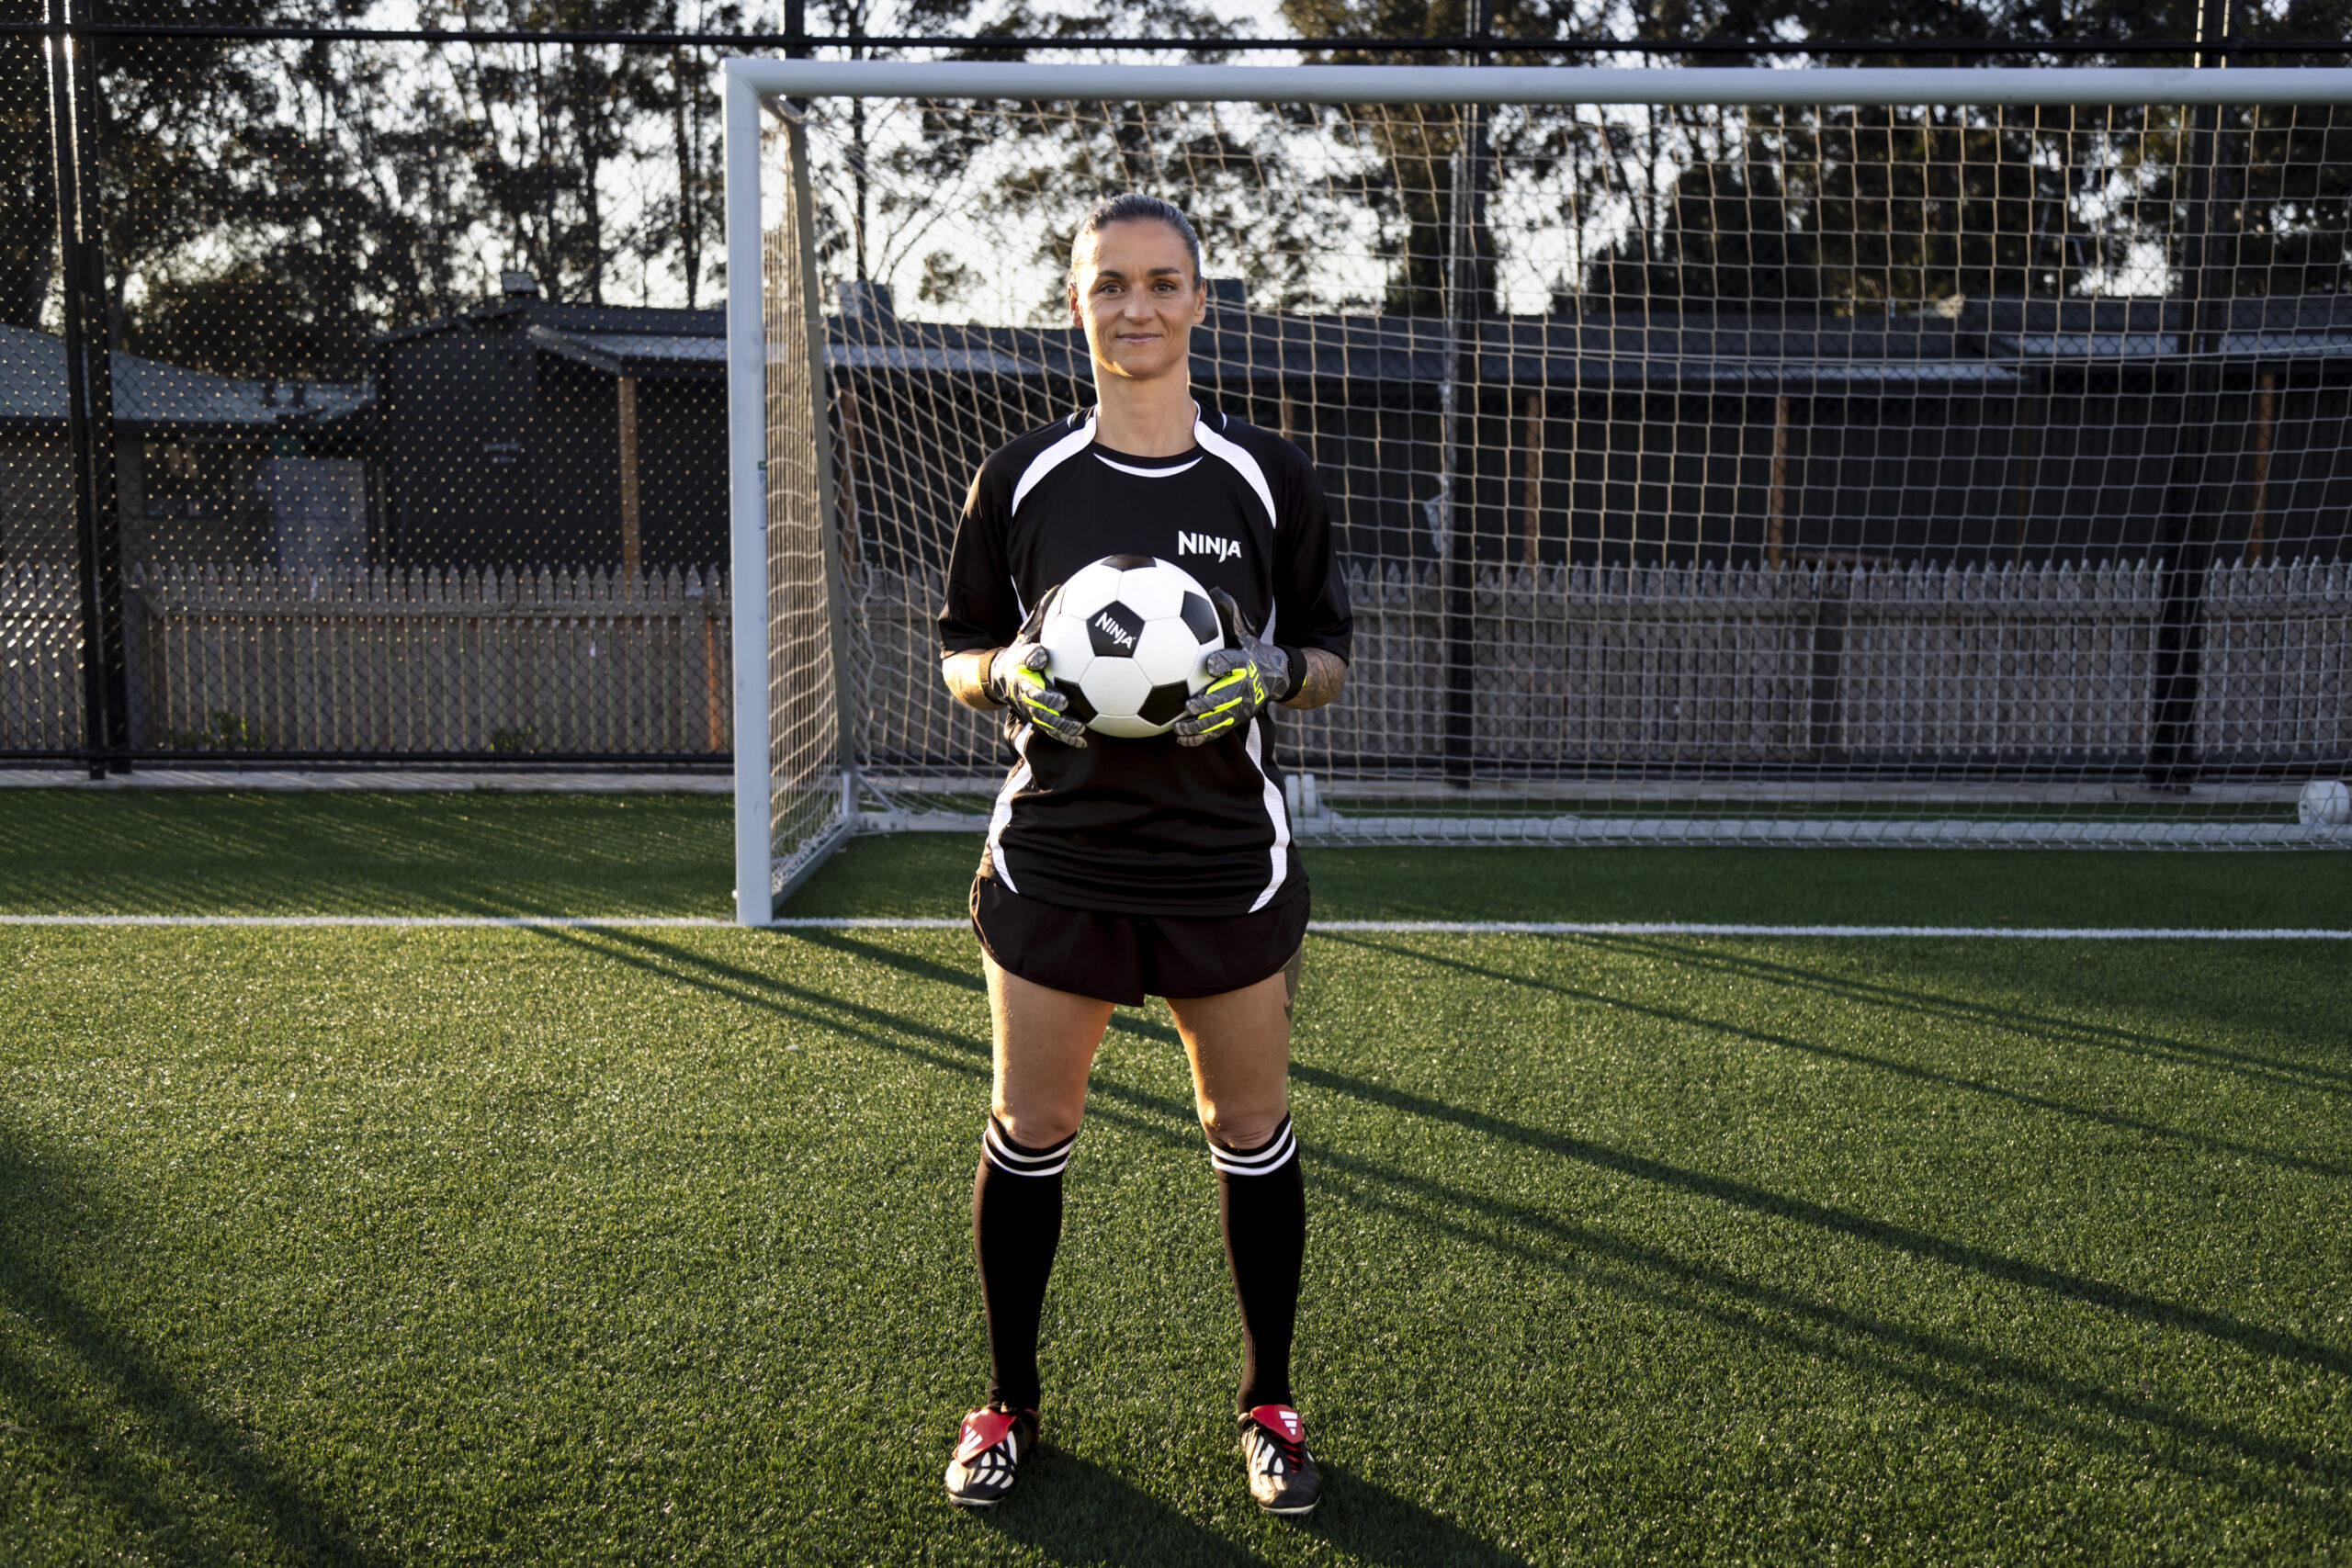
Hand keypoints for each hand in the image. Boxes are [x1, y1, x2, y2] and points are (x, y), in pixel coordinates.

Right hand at [987, 594, 1087, 747]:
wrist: (999, 677)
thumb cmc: (1022, 651)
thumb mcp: (1028, 632)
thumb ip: (1043, 615)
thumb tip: (1062, 587)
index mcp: (1021, 662)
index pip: (1025, 658)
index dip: (1032, 656)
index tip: (1040, 655)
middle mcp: (1023, 686)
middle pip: (1032, 694)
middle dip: (1046, 698)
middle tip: (1063, 701)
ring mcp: (1029, 705)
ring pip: (1043, 718)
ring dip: (1060, 724)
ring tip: (1079, 727)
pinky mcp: (1036, 718)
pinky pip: (1051, 731)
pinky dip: (1066, 737)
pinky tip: (1084, 741)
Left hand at [1173, 588, 1292, 746]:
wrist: (1278, 676)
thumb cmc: (1252, 650)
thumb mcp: (1245, 631)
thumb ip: (1230, 614)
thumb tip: (1213, 588)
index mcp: (1244, 663)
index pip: (1234, 662)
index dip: (1223, 663)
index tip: (1210, 664)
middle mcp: (1243, 686)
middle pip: (1226, 696)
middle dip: (1208, 701)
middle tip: (1189, 704)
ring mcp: (1240, 706)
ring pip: (1219, 718)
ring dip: (1199, 726)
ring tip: (1178, 729)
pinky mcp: (1235, 719)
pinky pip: (1217, 731)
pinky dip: (1200, 737)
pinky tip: (1180, 740)